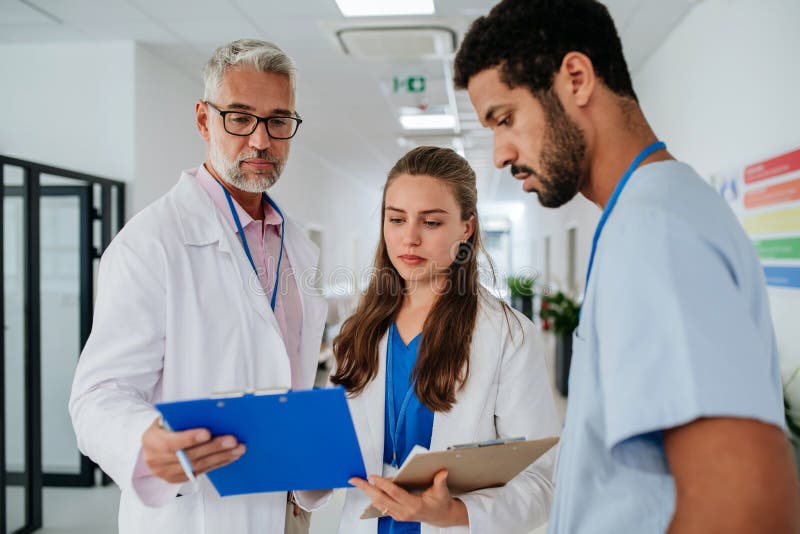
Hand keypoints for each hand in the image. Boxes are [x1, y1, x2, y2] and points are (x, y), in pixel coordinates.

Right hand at [141, 417, 245, 483]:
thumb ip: (181, 419)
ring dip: (221, 457)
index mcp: (151, 441)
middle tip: (233, 440)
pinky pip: (201, 472)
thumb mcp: (165, 419)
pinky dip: (218, 463)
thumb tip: (210, 413)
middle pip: (189, 456)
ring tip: (238, 448)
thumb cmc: (162, 428)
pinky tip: (230, 456)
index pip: (171, 442)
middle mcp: (157, 460)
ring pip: (198, 467)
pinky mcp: (177, 479)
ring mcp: (167, 473)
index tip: (208, 433)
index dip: (189, 438)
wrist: (150, 447)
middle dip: (213, 448)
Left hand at [349, 470, 467, 526]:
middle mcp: (405, 512)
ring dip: (368, 493)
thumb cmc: (441, 503)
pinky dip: (374, 498)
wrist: (442, 516)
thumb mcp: (442, 492)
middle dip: (366, 489)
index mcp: (414, 505)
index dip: (382, 484)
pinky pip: (382, 507)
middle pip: (381, 499)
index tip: (371, 476)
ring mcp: (400, 515)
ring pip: (379, 504)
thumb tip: (442, 472)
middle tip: (355, 480)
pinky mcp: (397, 515)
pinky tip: (369, 491)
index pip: (394, 492)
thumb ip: (440, 481)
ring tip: (359, 483)